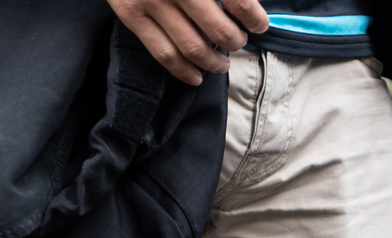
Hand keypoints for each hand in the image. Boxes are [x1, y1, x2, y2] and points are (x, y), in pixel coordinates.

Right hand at [107, 0, 269, 85]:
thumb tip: (253, 1)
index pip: (238, 1)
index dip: (254, 17)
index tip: (260, 24)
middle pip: (218, 29)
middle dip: (235, 41)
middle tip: (239, 42)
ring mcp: (152, 3)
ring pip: (192, 47)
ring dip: (213, 62)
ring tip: (222, 64)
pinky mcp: (132, 16)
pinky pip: (163, 53)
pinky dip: (183, 71)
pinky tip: (197, 77)